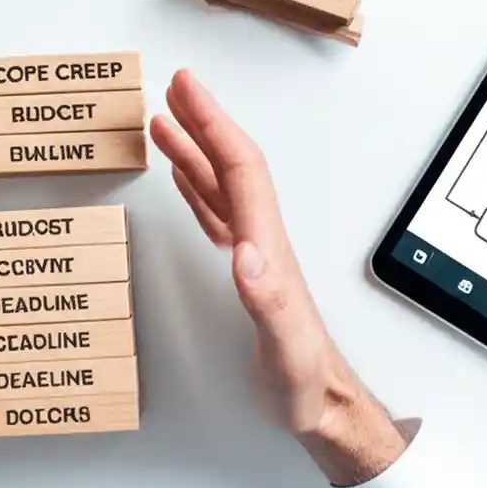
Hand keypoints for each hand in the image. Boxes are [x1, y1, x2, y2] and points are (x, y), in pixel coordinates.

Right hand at [150, 71, 407, 485]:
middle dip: (204, 119)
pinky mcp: (245, 273)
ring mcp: (253, 254)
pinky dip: (196, 188)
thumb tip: (244, 253)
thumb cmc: (303, 380)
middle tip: (175, 84)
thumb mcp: (286, 347)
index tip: (186, 89)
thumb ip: (267, 299)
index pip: (240, 170)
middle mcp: (261, 241)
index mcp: (267, 248)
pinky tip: (184, 178)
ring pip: (220, 186)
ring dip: (194, 148)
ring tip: (166, 119)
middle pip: (231, 164)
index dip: (213, 124)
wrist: (320, 403)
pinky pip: (216, 215)